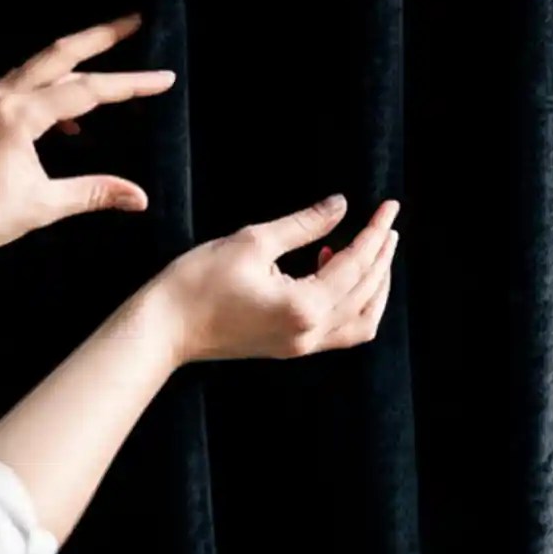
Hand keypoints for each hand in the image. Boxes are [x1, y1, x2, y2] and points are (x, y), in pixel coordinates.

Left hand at [0, 15, 173, 261]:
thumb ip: (94, 193)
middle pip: (60, 54)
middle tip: (135, 21)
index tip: (165, 77)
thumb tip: (140, 197)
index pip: (88, 91)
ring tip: (109, 55)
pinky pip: (23, 87)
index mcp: (18, 115)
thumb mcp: (41, 206)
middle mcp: (0, 98)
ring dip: (77, 58)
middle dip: (100, 37)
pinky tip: (70, 119)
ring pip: (40, 67)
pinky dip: (53, 89)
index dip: (131, 83)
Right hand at [137, 195, 399, 363]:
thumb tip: (341, 205)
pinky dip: (353, 303)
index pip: (356, 264)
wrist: (163, 329)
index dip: (375, 232)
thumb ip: (304, 225)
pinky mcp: (291, 348)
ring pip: (363, 319)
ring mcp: (302, 346)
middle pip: (367, 292)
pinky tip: (334, 271)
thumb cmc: (197, 283)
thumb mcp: (252, 242)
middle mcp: (310, 333)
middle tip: (387, 223)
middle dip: (381, 255)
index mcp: (304, 307)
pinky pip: (341, 331)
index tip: (389, 207)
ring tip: (371, 249)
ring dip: (375, 285)